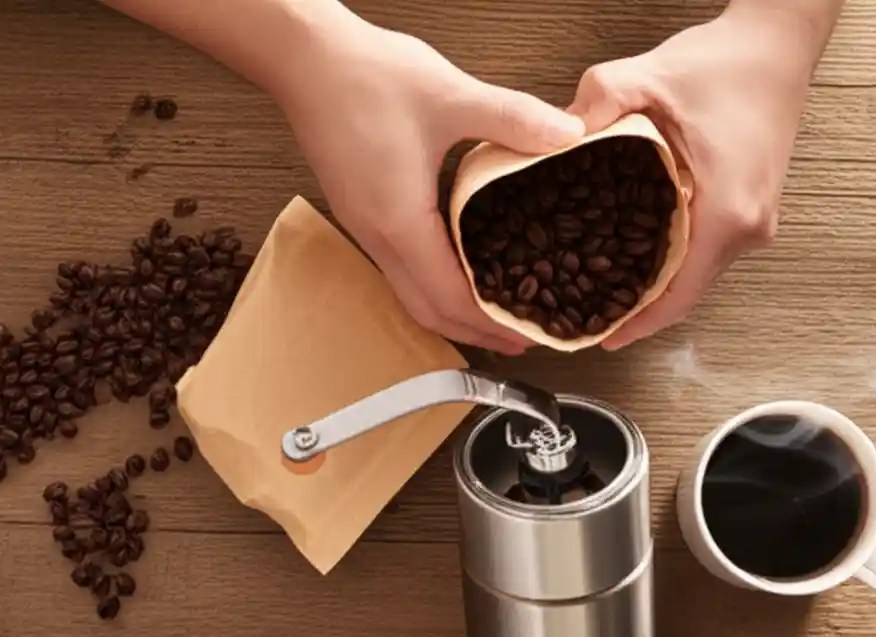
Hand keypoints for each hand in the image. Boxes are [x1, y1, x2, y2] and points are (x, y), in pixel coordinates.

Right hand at [277, 22, 585, 354]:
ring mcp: (364, 224)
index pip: (449, 297)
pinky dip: (431, 282)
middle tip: (517, 339)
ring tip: (491, 311)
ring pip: (408, 291)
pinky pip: (398, 265)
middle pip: (426, 310)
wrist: (307, 59)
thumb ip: (515, 119)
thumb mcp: (453, 95)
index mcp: (400, 221)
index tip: (526, 335)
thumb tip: (568, 136)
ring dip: (450, 310)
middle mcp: (377, 233)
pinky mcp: (360, 208)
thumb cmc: (366, 77)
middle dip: (472, 332)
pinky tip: (457, 266)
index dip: (489, 324)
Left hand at [567, 8, 817, 350]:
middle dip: (638, 307)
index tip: (602, 337)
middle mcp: (750, 226)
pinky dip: (671, 256)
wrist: (778, 42)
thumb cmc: (729, 62)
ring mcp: (756, 218)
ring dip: (654, 282)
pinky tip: (635, 252)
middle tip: (587, 314)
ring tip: (603, 287)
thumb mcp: (647, 77)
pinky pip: (705, 248)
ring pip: (696, 271)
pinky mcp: (752, 206)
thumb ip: (595, 105)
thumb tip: (555, 139)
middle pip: (687, 291)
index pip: (679, 296)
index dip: (638, 323)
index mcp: (728, 211)